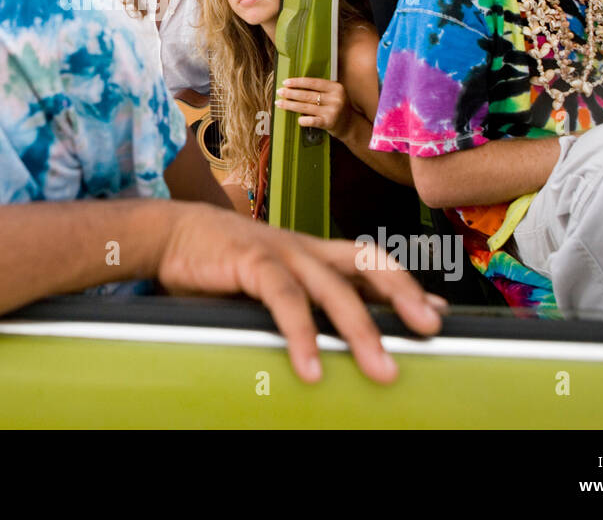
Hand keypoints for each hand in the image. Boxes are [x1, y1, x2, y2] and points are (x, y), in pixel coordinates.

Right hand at [156, 204, 445, 383]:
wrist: (165, 233)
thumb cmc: (215, 264)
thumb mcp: (265, 283)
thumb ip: (297, 302)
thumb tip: (326, 340)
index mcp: (310, 252)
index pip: (370, 264)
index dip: (405, 287)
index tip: (437, 313)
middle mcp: (304, 247)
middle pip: (368, 263)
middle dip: (404, 294)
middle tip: (430, 329)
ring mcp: (280, 251)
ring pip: (334, 286)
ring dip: (362, 330)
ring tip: (381, 369)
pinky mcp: (251, 260)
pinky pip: (285, 298)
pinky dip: (302, 333)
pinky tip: (311, 366)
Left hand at [276, 77, 352, 138]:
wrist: (350, 125)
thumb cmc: (337, 107)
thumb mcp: (333, 94)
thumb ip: (320, 89)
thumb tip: (294, 85)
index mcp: (336, 88)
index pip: (313, 82)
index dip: (298, 82)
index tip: (286, 82)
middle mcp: (335, 98)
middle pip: (307, 95)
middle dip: (291, 93)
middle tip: (279, 92)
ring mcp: (333, 111)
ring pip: (306, 107)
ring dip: (290, 105)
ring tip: (279, 103)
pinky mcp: (329, 123)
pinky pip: (312, 121)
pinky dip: (303, 120)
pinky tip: (297, 119)